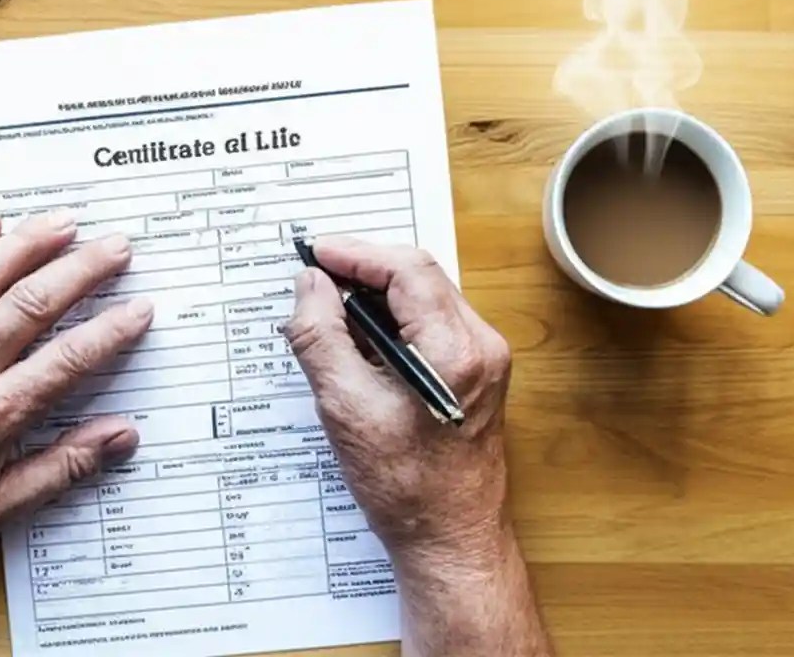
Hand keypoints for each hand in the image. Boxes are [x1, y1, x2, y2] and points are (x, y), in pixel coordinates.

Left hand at [0, 210, 153, 583]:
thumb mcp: (1, 507)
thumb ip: (65, 466)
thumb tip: (121, 437)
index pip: (68, 360)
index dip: (111, 330)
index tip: (139, 308)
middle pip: (31, 304)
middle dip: (81, 269)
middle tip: (116, 247)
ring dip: (26, 243)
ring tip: (63, 221)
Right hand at [284, 237, 511, 559]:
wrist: (450, 539)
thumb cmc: (405, 487)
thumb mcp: (345, 407)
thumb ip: (321, 337)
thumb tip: (309, 286)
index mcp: (456, 351)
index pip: (406, 270)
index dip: (355, 253)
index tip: (316, 254)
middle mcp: (481, 347)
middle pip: (418, 278)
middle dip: (363, 270)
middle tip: (314, 278)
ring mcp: (484, 361)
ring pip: (424, 300)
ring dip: (375, 297)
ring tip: (327, 313)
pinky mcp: (476, 376)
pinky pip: (430, 326)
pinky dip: (391, 322)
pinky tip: (356, 341)